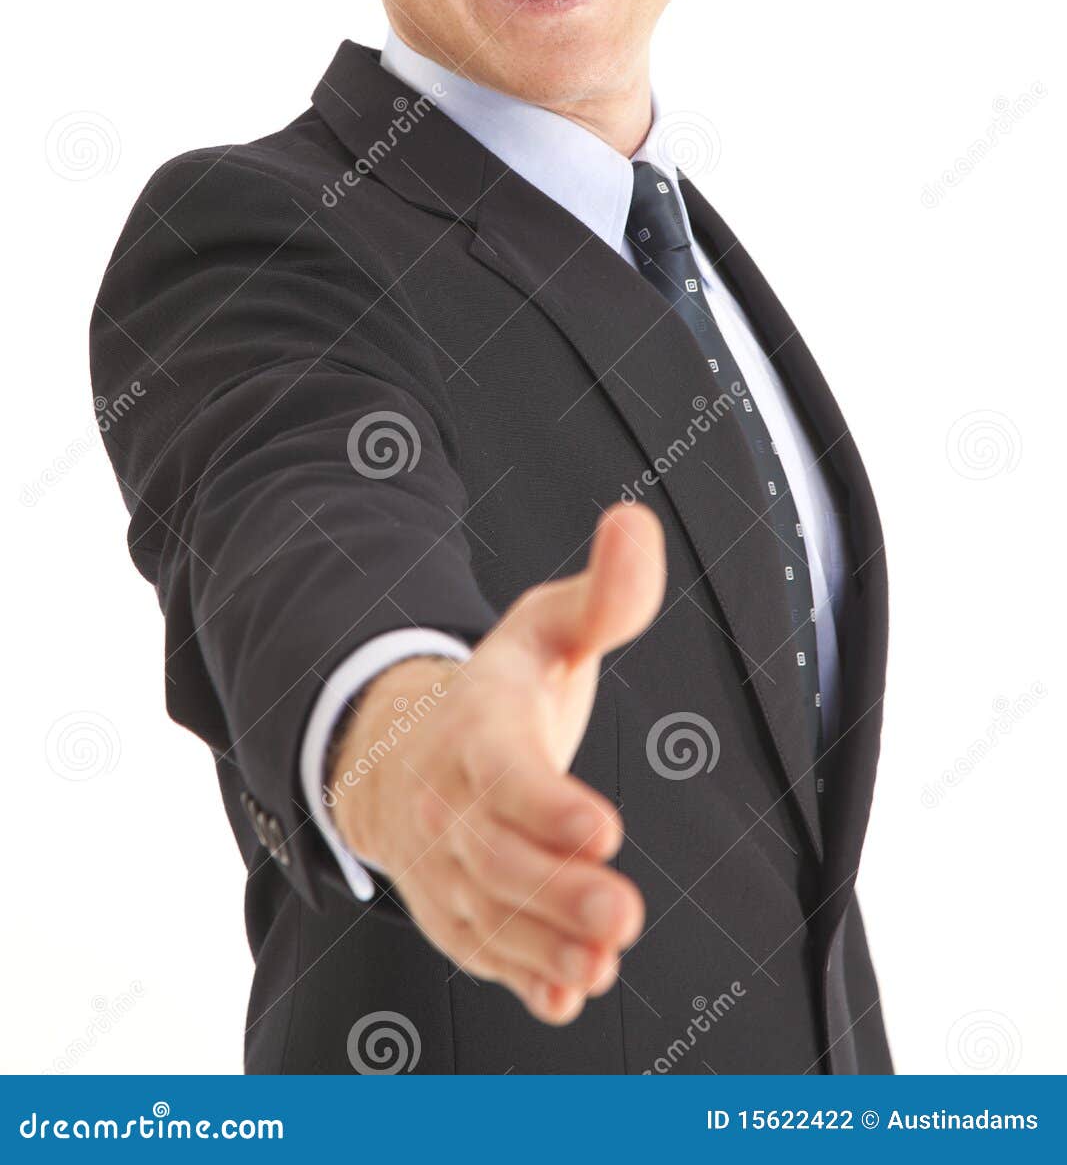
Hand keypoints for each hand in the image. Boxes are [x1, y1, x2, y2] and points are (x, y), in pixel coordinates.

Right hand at [329, 502, 665, 1023]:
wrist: (399, 753)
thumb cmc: (494, 691)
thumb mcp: (544, 630)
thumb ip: (603, 594)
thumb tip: (637, 522)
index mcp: (478, 729)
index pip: (507, 773)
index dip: (547, 804)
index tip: (602, 827)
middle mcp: (452, 804)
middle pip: (500, 856)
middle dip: (558, 891)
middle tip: (623, 915)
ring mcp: (448, 866)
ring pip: (491, 913)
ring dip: (545, 944)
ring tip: (601, 966)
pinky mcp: (457, 911)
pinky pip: (482, 950)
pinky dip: (520, 977)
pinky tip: (563, 997)